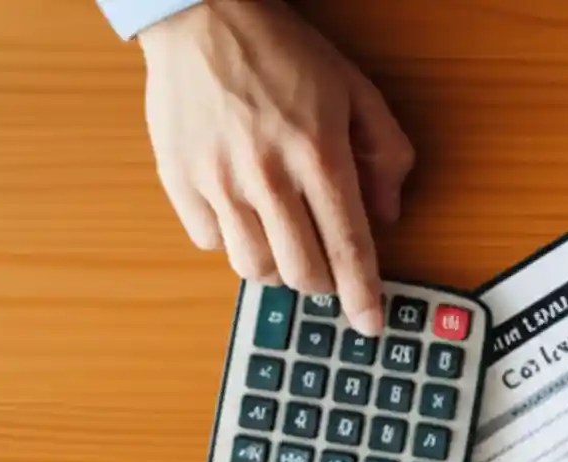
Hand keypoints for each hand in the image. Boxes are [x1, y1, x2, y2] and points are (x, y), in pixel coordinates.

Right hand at [139, 0, 414, 334]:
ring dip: (276, 266)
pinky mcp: (179, 182)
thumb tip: (387, 215)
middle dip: (321, 283)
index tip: (371, 325)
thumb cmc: (283, 53)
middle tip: (325, 267)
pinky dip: (232, 240)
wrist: (203, 17)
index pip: (348, 247)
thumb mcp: (356, 91)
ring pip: (253, 268)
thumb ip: (386, 153)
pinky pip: (211, 243)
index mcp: (318, 155)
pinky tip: (242, 210)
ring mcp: (218, 183)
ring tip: (282, 235)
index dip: (363, 295)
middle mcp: (267, 177)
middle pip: (301, 272)